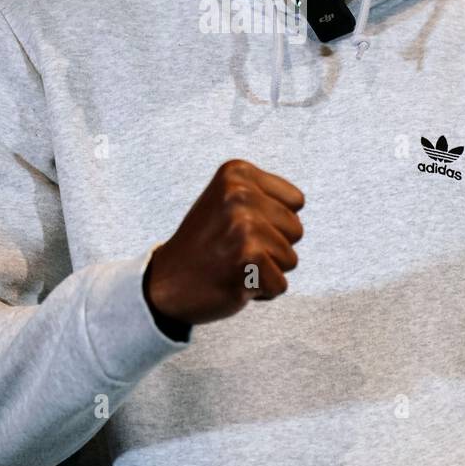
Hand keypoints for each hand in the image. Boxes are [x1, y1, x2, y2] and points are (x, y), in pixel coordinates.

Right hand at [144, 159, 304, 326]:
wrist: (165, 282)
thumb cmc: (204, 242)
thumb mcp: (226, 199)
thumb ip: (262, 194)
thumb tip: (299, 203)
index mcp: (237, 173)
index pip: (296, 202)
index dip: (274, 221)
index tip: (240, 226)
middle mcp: (240, 195)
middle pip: (296, 230)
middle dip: (272, 247)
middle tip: (235, 249)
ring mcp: (243, 228)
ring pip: (291, 259)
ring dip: (266, 270)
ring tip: (233, 264)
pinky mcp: (247, 261)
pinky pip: (280, 285)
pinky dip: (260, 292)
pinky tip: (233, 282)